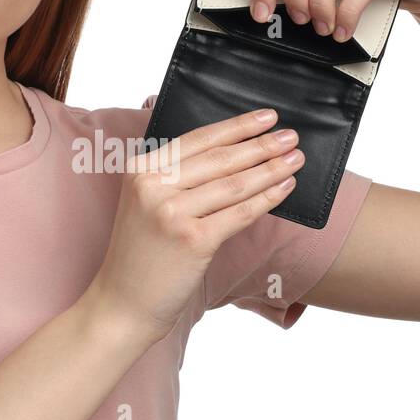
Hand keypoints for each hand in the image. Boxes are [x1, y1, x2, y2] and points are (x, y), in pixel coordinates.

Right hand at [88, 109, 304, 343]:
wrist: (123, 303)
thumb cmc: (141, 254)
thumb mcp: (145, 204)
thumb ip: (175, 177)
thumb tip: (234, 154)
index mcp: (140, 170)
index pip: (199, 139)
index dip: (237, 126)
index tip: (266, 117)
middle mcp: (153, 186)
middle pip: (220, 158)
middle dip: (261, 145)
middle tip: (291, 136)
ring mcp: (172, 213)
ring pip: (234, 184)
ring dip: (270, 169)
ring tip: (296, 159)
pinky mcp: (192, 240)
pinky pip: (240, 213)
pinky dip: (267, 199)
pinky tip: (285, 188)